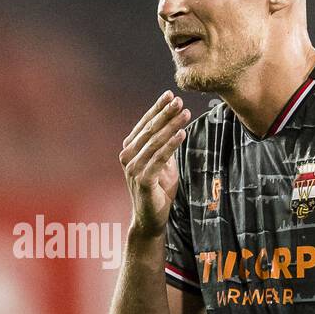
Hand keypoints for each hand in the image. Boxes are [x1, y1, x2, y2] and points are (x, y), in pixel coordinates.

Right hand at [119, 91, 190, 238]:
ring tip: (186, 113)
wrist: (150, 218)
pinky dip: (171, 145)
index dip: (157, 109)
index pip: (144, 124)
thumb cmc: (158, 190)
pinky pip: (159, 158)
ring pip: (154, 142)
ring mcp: (133, 168)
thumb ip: (165, 146)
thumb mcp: (163, 164)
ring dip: (171, 126)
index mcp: (130, 149)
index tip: (171, 95)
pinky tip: (182, 134)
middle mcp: (128, 156)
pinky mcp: (142, 180)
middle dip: (165, 113)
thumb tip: (175, 125)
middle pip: (149, 130)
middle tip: (180, 100)